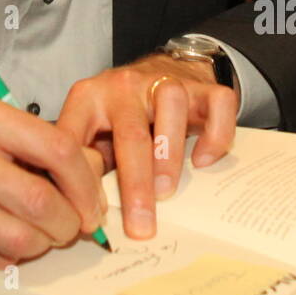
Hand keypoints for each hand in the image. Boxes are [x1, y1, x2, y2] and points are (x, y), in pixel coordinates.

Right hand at [0, 93, 107, 267]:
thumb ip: (47, 146)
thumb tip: (96, 172)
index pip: (56, 149)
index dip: (85, 183)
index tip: (92, 204)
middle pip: (40, 200)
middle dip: (67, 223)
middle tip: (70, 227)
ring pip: (20, 237)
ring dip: (42, 244)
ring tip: (39, 235)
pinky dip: (11, 255)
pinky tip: (3, 239)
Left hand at [55, 53, 237, 240]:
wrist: (161, 69)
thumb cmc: (122, 113)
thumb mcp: (93, 132)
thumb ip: (89, 165)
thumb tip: (87, 214)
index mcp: (89, 98)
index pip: (78, 138)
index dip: (83, 183)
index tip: (93, 223)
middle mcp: (125, 85)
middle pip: (131, 131)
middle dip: (136, 184)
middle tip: (141, 225)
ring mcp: (165, 81)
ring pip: (172, 104)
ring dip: (170, 153)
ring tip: (167, 191)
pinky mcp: (203, 86)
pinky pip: (218, 103)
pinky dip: (215, 135)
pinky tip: (203, 162)